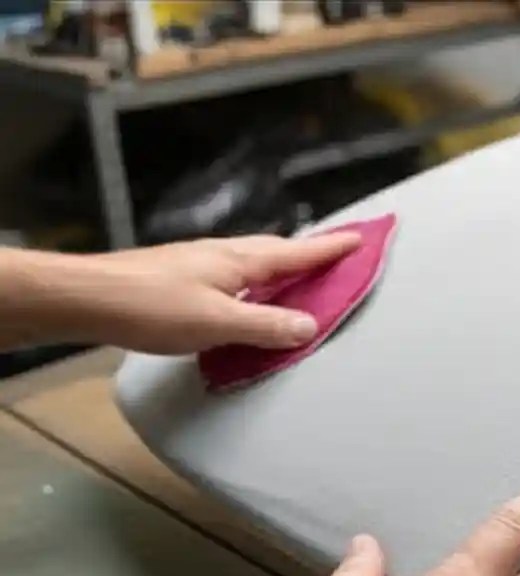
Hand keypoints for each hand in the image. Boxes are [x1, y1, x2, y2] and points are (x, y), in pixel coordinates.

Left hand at [73, 233, 359, 353]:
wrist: (88, 298)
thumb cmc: (151, 306)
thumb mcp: (217, 322)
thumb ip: (266, 325)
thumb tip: (309, 325)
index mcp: (240, 261)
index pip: (297, 252)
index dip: (331, 248)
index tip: (362, 237)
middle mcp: (223, 255)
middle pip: (277, 251)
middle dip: (309, 253)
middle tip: (336, 254)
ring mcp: (201, 264)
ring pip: (254, 263)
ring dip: (282, 268)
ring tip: (299, 279)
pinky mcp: (182, 278)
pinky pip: (235, 277)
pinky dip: (255, 284)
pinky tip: (247, 299)